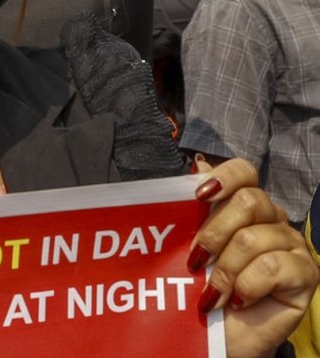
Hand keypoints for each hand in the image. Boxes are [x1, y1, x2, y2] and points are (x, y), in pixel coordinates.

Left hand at [189, 159, 317, 357]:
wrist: (219, 335)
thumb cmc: (204, 288)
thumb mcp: (192, 245)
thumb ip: (195, 207)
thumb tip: (197, 164)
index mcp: (246, 206)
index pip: (244, 172)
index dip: (223, 178)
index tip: (198, 197)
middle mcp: (273, 220)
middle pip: (249, 201)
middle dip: (213, 233)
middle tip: (195, 260)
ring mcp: (293, 245)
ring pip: (254, 238)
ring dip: (225, 270)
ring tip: (213, 292)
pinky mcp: (307, 274)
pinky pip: (274, 266)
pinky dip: (247, 285)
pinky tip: (239, 299)